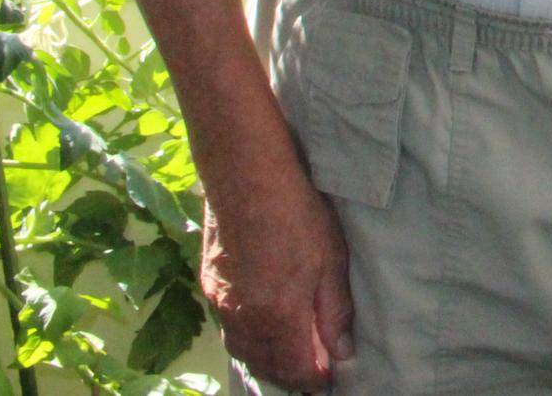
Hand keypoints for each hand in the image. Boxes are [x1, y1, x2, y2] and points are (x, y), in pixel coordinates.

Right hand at [201, 162, 354, 390]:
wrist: (247, 175)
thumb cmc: (297, 212)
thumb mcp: (331, 260)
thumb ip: (334, 312)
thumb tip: (341, 352)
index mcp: (278, 316)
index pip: (296, 370)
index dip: (314, 380)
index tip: (330, 378)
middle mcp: (244, 319)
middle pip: (266, 366)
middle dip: (291, 375)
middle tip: (313, 371)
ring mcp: (221, 304)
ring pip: (244, 350)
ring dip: (267, 360)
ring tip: (291, 354)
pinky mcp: (210, 286)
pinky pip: (230, 328)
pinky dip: (249, 339)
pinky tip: (264, 328)